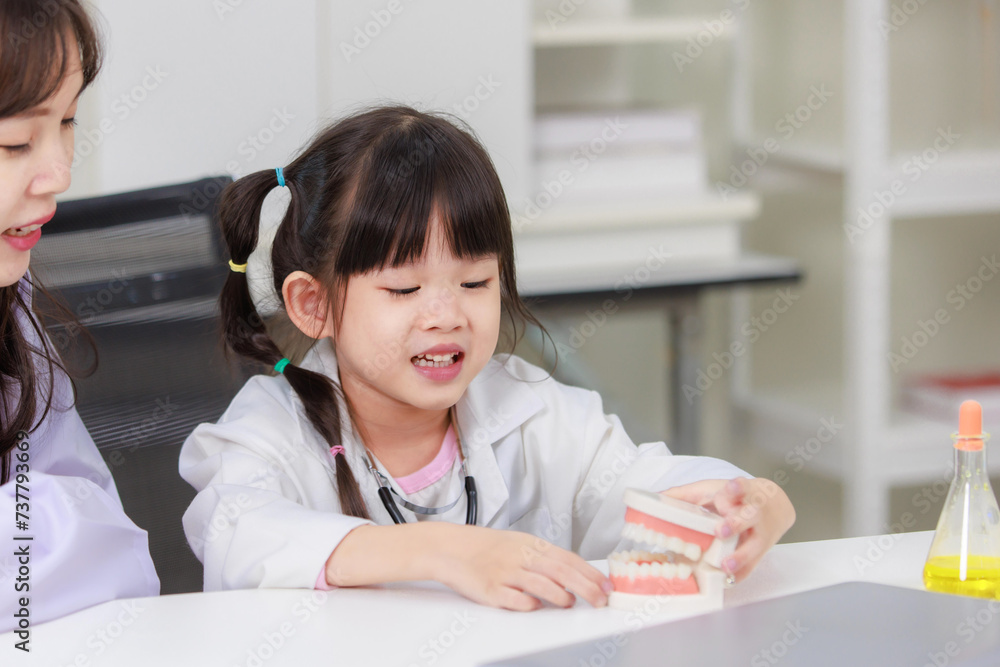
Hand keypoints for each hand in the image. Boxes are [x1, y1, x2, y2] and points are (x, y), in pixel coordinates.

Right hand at [431, 525, 612, 611]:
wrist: (451, 548)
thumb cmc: (487, 548)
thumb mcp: (519, 544)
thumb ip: (544, 558)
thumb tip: (574, 575)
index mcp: (530, 545)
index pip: (568, 558)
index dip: (590, 573)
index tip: (606, 585)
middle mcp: (521, 557)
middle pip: (561, 572)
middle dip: (586, 587)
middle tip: (600, 600)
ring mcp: (506, 574)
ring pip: (541, 585)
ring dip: (560, 596)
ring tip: (569, 604)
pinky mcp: (491, 590)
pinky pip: (515, 599)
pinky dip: (528, 604)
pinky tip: (536, 606)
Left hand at [661, 477, 794, 582]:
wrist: (774, 504)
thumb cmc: (736, 497)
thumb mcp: (712, 489)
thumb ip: (685, 493)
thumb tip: (656, 496)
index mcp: (742, 493)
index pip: (741, 487)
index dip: (736, 488)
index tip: (730, 488)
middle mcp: (754, 512)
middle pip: (749, 516)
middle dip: (736, 523)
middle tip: (721, 530)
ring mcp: (760, 533)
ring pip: (755, 544)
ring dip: (740, 555)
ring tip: (725, 565)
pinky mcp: (762, 550)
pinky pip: (754, 564)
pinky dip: (742, 573)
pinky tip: (729, 581)